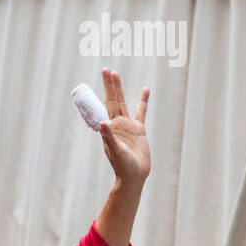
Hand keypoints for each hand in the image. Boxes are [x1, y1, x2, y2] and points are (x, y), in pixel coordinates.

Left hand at [98, 69, 150, 188]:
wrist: (134, 176)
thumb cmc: (122, 166)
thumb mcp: (115, 151)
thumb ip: (109, 137)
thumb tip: (102, 122)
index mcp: (109, 128)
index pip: (104, 105)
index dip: (103, 91)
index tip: (100, 79)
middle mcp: (117, 124)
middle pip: (112, 100)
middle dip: (109, 85)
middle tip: (106, 69)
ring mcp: (128, 126)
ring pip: (123, 102)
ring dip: (119, 89)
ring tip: (116, 75)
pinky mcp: (139, 129)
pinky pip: (141, 111)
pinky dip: (143, 101)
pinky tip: (145, 90)